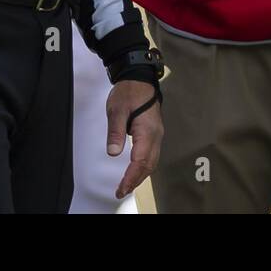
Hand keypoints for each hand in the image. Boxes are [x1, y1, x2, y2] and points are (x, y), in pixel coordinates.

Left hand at [106, 80, 163, 199]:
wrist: (140, 78)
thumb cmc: (129, 92)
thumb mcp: (116, 109)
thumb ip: (115, 131)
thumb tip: (113, 152)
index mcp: (147, 130)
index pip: (140, 160)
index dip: (131, 177)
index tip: (121, 188)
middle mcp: (156, 135)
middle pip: (149, 165)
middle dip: (136, 180)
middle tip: (121, 191)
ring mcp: (157, 134)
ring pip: (152, 161)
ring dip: (140, 175)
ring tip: (127, 185)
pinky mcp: (154, 133)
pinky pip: (152, 155)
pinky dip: (144, 167)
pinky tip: (135, 171)